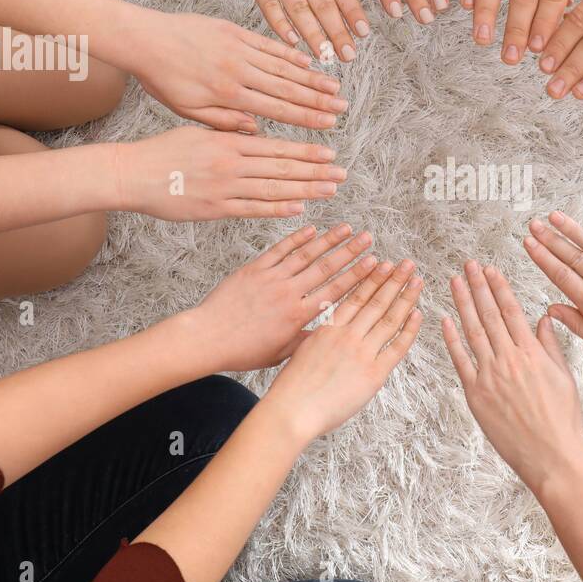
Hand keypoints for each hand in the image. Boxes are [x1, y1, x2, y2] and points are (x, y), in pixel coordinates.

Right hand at [113, 126, 344, 220]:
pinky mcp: (214, 209)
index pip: (277, 147)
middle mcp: (231, 163)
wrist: (131, 173)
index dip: (306, 151)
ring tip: (329, 190)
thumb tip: (255, 131)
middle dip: (315, 171)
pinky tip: (298, 208)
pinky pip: (252, 209)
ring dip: (305, 190)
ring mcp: (224, 187)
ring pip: (274, 188)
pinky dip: (277, 209)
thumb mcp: (198, 131)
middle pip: (282, 167)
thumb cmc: (163, 151)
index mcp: (228, 141)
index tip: (329, 153)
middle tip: (342, 174)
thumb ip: (228, 132)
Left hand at [129, 11, 347, 132]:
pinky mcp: (234, 31)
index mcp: (229, 95)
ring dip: (311, 77)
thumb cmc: (163, 79)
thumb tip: (255, 130)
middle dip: (318, 100)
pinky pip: (268, 44)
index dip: (306, 118)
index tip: (328, 125)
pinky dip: (290, 53)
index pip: (277, 109)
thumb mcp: (188, 110)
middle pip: (288, 88)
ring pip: (283, 66)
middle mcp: (240, 71)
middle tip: (342, 108)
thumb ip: (223, 121)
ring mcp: (239, 48)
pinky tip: (308, 60)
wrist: (145, 39)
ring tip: (334, 87)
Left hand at [185, 223, 377, 370]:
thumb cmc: (242, 351)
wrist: (207, 338)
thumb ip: (305, 340)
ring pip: (306, 254)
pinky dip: (296, 238)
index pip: (336, 291)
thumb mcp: (279, 353)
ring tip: (347, 228)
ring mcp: (271, 278)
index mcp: (298, 315)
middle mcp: (288, 293)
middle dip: (350, 251)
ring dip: (328, 240)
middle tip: (368, 238)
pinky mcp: (254, 270)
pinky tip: (311, 229)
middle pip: (326, 267)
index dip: (358, 276)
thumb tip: (328, 334)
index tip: (375, 264)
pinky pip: (279, 250)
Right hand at [217, 0, 369, 62]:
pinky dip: (282, 26)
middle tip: (350, 56)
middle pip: (324, 5)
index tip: (364, 33)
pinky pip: (270, 8)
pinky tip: (293, 42)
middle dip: (339, 33)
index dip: (353, 13)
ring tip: (326, 56)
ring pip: (299, 12)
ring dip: (315, 37)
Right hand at [265, 258, 422, 441]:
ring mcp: (362, 353)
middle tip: (407, 264)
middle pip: (376, 301)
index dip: (372, 279)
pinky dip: (409, 329)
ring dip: (406, 298)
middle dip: (394, 280)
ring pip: (389, 319)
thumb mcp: (301, 350)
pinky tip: (417, 313)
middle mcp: (348, 336)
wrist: (292, 410)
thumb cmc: (292, 387)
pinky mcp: (374, 374)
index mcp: (329, 328)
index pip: (356, 297)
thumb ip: (319, 338)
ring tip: (417, 280)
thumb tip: (326, 332)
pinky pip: (397, 346)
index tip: (383, 265)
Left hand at [441, 260, 582, 494]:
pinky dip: (451, 339)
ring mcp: (490, 377)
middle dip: (477, 286)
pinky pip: (460, 361)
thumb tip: (543, 319)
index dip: (499, 287)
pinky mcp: (476, 395)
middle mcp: (510, 360)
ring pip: (473, 332)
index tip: (490, 269)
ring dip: (462, 304)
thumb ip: (550, 346)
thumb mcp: (564, 377)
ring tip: (454, 282)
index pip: (512, 311)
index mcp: (532, 353)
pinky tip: (444, 320)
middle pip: (490, 315)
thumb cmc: (563, 420)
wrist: (552, 456)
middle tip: (468, 265)